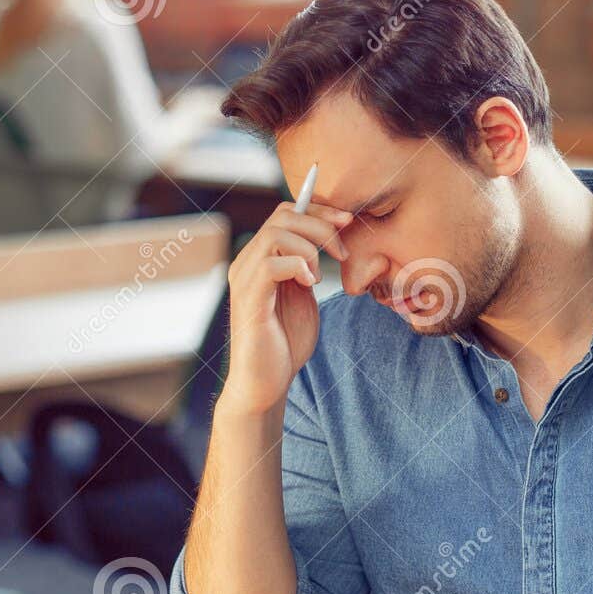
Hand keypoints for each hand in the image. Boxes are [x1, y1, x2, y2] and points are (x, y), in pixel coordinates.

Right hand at [220, 199, 352, 417]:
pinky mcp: (249, 301)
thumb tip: (330, 239)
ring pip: (275, 234)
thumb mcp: (303, 295)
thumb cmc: (286, 341)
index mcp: (260, 258)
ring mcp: (244, 280)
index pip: (285, 214)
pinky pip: (270, 265)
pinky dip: (298, 266)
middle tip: (342, 250)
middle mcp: (247, 263)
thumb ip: (308, 266)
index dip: (318, 210)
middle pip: (281, 217)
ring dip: (310, 246)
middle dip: (320, 224)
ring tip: (323, 273)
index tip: (347, 221)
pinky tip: (311, 284)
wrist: (266, 383)